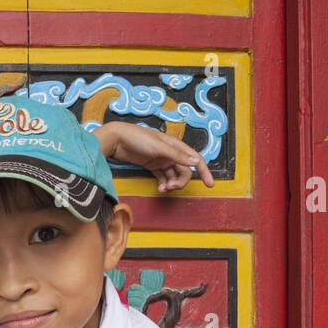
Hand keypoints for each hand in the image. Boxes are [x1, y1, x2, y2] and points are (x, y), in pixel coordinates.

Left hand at [94, 122, 214, 192]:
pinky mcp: (152, 166)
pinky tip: (160, 189)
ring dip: (171, 184)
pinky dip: (163, 184)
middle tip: (171, 187)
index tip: (210, 184)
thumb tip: (196, 162)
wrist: (116, 139)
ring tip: (163, 189)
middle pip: (184, 171)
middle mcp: (171, 153)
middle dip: (180, 181)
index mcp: (176, 145)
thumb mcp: (159, 147)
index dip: (204, 171)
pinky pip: (163, 178)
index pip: (195, 159)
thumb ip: (177, 155)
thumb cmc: (137, 138)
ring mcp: (161, 160)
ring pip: (173, 176)